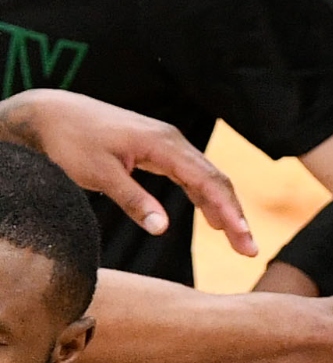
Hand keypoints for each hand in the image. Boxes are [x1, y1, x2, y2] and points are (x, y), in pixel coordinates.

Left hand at [0, 89, 254, 256]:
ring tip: (238, 240)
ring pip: (207, 179)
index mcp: (163, 145)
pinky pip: (192, 176)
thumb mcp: (98, 174)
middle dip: (235, 215)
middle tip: (249, 249)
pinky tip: (214, 218)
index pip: (207, 181)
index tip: (241, 236)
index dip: (228, 210)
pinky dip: (206, 198)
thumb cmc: (71, 142)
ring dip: (224, 209)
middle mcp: (173, 142)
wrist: (52, 113)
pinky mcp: (159, 151)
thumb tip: (162, 229)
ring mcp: (168, 145)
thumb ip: (133, 200)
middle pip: (216, 181)